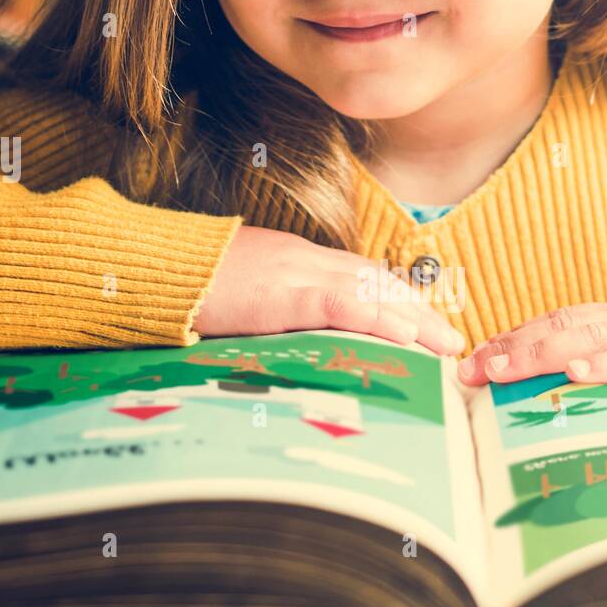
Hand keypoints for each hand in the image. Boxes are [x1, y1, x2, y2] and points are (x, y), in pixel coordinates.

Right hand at [195, 226, 465, 355]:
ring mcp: (295, 274)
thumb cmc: (187, 287)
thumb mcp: (239, 296)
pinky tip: (404, 336)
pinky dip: (376, 319)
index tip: (427, 323)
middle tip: (453, 341)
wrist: (152, 266)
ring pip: (369, 293)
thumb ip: (271, 311)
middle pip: (377, 284)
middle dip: (419, 312)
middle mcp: (304, 261)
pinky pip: (339, 304)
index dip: (398, 300)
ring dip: (413, 320)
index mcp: (295, 261)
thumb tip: (294, 341)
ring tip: (444, 345)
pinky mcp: (281, 294)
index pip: (361, 279)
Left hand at [457, 241, 606, 387]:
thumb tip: (585, 367)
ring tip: (497, 371)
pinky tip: (578, 373)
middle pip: (561, 329)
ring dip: (538, 356)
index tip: (472, 357)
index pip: (560, 322)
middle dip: (509, 350)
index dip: (514, 337)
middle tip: (464, 373)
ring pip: (590, 341)